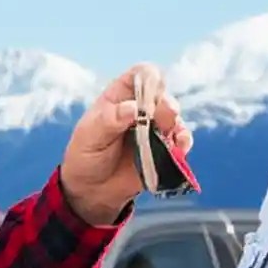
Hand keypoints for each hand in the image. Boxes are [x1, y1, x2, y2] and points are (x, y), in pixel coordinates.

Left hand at [60, 62, 191, 223]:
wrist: (91, 191)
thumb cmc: (85, 156)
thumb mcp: (90, 136)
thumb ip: (110, 120)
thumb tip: (133, 108)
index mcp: (119, 98)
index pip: (140, 75)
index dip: (150, 78)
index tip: (152, 92)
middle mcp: (140, 110)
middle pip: (162, 96)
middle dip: (165, 104)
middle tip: (161, 117)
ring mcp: (153, 130)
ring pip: (174, 118)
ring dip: (176, 124)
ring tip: (170, 135)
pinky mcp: (163, 151)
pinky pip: (180, 141)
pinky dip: (183, 142)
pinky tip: (179, 146)